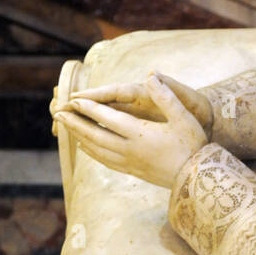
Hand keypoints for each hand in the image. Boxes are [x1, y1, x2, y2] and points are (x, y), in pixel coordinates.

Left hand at [53, 73, 209, 187]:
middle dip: (75, 123)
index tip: (73, 100)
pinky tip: (86, 147)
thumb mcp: (183, 118)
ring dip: (80, 137)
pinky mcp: (132, 171)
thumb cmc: (193, 146)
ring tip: (67, 127)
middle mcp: (130, 150)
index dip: (90, 109)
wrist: (197, 179)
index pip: (108, 119)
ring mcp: (129, 163)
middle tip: (58, 113)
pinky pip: (105, 161)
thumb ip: (165, 96)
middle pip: (95, 135)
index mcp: (140, 134)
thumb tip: (151, 75)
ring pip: (97, 150)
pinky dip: (92, 152)